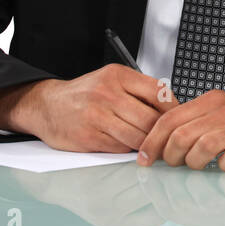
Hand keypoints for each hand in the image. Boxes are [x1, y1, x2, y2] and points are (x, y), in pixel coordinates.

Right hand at [0, 64, 177, 152]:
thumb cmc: (85, 94)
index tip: (177, 117)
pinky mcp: (88, 137)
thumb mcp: (112, 80)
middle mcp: (107, 94)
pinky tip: (129, 146)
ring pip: (138, 136)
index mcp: (117, 76)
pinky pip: (121, 148)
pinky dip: (129, 149)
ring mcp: (96, 116)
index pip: (158, 92)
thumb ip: (139, 90)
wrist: (47, 106)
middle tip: (167, 137)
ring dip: (147, 144)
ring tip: (150, 144)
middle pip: (150, 118)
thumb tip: (172, 107)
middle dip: (162, 131)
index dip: (173, 108)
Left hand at [136, 90, 224, 170]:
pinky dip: (222, 167)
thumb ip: (195, 122)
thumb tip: (162, 143)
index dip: (152, 142)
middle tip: (175, 166)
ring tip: (200, 167)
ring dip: (194, 164)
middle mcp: (223, 110)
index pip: (169, 119)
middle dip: (170, 157)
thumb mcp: (221, 112)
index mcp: (210, 101)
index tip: (145, 159)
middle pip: (181, 135)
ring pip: (201, 147)